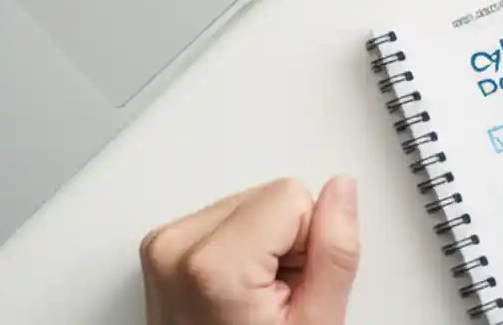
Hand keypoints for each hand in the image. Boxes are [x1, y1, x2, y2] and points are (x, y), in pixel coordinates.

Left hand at [140, 176, 359, 324]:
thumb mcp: (317, 324)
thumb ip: (335, 251)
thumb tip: (341, 190)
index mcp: (213, 265)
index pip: (293, 196)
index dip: (308, 244)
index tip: (291, 288)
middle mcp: (176, 247)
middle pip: (268, 198)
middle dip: (284, 244)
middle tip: (272, 299)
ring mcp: (163, 247)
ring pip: (248, 205)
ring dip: (261, 249)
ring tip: (251, 300)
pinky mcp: (161, 248)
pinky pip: (224, 220)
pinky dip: (238, 252)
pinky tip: (233, 293)